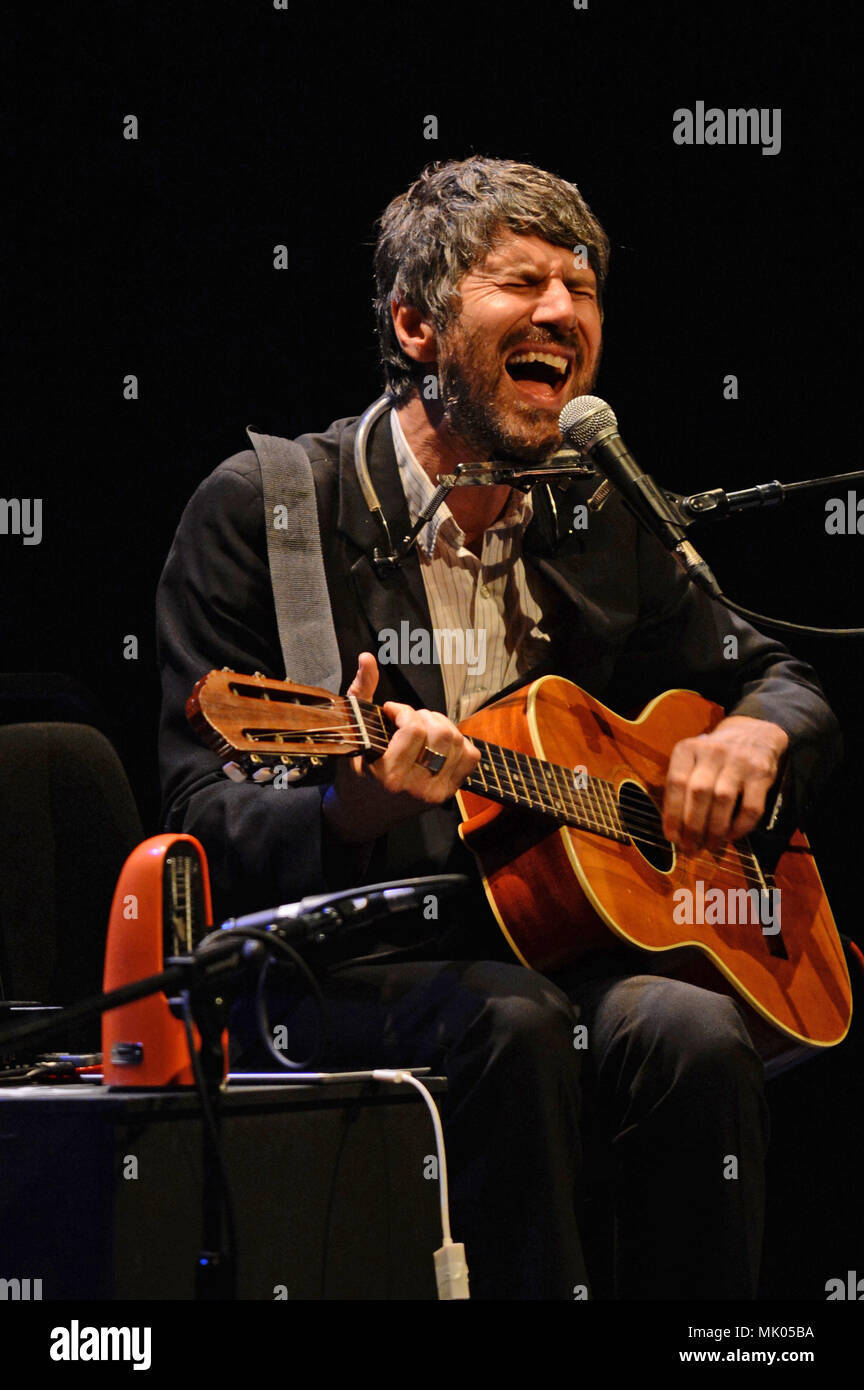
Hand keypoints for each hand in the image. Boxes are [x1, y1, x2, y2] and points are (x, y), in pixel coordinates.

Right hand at [322, 652, 480, 844]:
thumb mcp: (351, 736)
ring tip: (423, 728)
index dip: (403, 710)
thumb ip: (360, 695)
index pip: (413, 728)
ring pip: (458, 742)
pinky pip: (471, 758)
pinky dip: (460, 743)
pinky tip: (439, 743)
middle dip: (425, 715)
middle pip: (440, 733)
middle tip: (407, 720)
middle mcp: (416, 785)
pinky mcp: (447, 794)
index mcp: (388, 774)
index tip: (390, 711)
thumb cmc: (352, 775)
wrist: (362, 816)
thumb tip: (367, 658)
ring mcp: (435, 792)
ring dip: (442, 725)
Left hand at [662, 716, 788, 852]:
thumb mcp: (692, 761)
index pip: (676, 782)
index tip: (672, 837)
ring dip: (715, 830)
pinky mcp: (761, 773)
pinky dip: (739, 827)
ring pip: (723, 800)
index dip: (672, 814)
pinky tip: (730, 836)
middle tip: (691, 848)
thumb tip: (675, 832)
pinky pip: (751, 807)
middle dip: (693, 827)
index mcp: (688, 748)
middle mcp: (712, 751)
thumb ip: (682, 788)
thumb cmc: (714, 757)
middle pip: (699, 793)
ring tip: (710, 845)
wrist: (754, 733)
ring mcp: (739, 761)